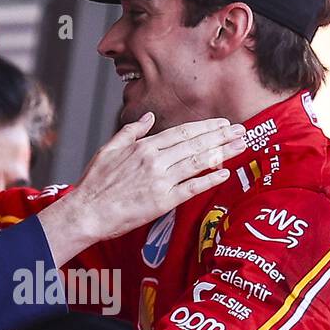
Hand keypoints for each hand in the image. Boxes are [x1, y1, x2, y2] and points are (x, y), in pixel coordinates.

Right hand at [38, 115, 245, 265]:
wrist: (87, 211)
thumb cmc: (95, 183)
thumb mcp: (109, 149)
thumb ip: (131, 131)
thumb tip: (148, 117)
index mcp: (144, 147)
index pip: (183, 133)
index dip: (205, 127)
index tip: (222, 124)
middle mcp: (156, 161)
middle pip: (196, 144)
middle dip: (222, 137)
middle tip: (241, 131)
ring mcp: (161, 181)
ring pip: (198, 162)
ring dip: (222, 153)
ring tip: (240, 147)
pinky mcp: (162, 202)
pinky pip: (192, 188)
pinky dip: (209, 179)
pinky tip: (224, 173)